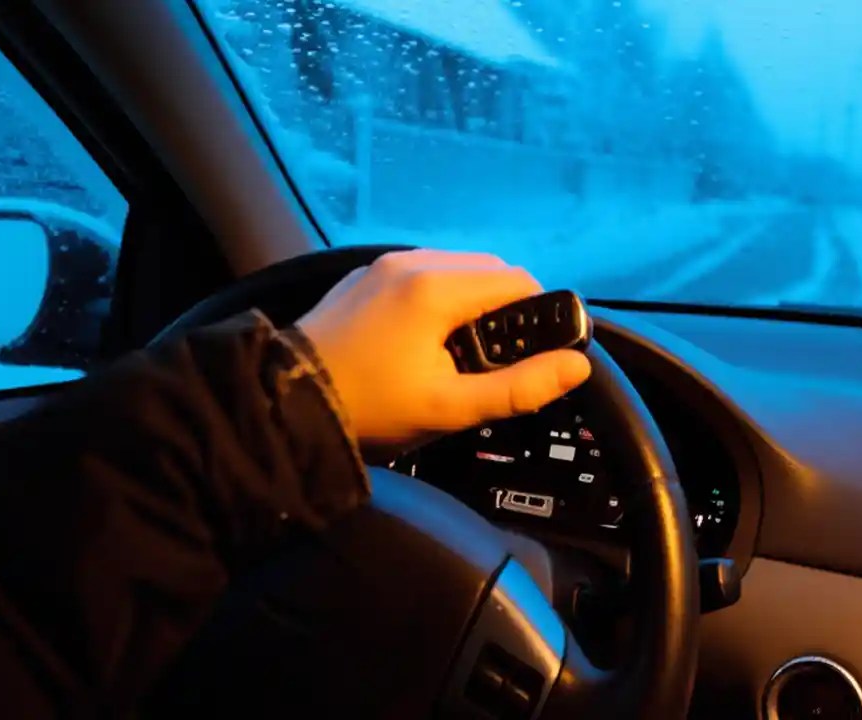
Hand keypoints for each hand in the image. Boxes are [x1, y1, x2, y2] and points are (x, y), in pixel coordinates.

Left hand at [296, 250, 591, 457]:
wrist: (285, 403)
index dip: (539, 316)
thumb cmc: (372, 409)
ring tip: (459, 354)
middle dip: (505, 310)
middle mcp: (412, 262)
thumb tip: (576, 367)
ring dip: (472, 301)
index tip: (535, 354)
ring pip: (455, 269)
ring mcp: (383, 265)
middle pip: (488, 270)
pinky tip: (424, 340)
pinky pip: (421, 274)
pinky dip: (439, 297)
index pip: (518, 281)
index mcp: (436, 288)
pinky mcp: (364, 277)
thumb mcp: (451, 408)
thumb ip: (519, 387)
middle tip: (496, 360)